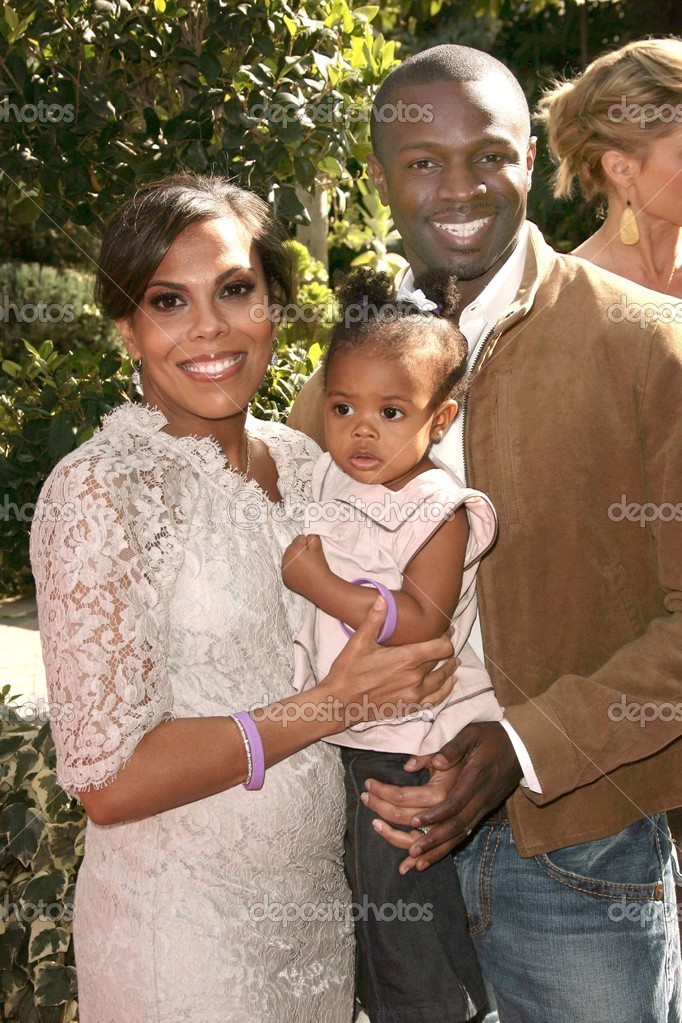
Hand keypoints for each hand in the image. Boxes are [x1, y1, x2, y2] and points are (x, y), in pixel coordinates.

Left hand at [282, 534, 328, 596]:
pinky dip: (293, 571)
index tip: (312, 552)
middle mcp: (285, 558)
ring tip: (306, 567)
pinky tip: (302, 574)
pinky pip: (288, 570)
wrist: (319, 585)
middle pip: (292, 549)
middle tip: (310, 560)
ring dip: (295, 561)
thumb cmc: (319, 567)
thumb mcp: (318, 547)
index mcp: (293, 549)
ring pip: (289, 560)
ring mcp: (284, 570)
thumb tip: (307, 537)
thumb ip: (312, 537)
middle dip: (299, 552)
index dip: (307, 544)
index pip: (299, 539)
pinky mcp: (285, 579)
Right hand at [322, 598, 457, 730]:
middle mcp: (415, 678)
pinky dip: (444, 691)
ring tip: (454, 663)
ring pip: (442, 681)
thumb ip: (374, 619)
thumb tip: (383, 598)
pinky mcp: (409, 708)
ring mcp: (413, 695)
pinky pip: (435, 700)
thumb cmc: (348, 672)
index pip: (441, 647)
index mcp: (406, 659)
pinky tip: (447, 685)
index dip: (446, 637)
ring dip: (449, 670)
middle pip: (441, 661)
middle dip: (446, 650)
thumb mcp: (359, 642)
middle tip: (446, 641)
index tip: (446, 631)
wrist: (339, 703)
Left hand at [362, 722, 522, 870]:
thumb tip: (435, 762)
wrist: (522, 748)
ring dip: (440, 849)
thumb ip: (452, 748)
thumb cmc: (492, 737)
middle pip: (457, 824)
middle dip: (433, 839)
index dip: (435, 813)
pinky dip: (449, 847)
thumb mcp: (472, 734)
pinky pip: (466, 832)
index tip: (414, 821)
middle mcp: (480, 798)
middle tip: (412, 851)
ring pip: (462, 833)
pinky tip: (434, 857)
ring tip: (418, 863)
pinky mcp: (484, 811)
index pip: (454, 801)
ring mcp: (484, 807)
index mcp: (475, 778)